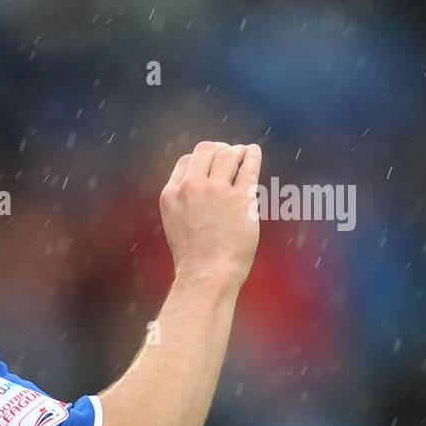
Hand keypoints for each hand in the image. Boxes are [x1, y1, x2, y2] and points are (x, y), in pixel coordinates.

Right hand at [159, 141, 262, 287]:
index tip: (211, 164)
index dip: (201, 160)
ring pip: (228, 154)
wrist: (206, 274)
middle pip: (205, 151)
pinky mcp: (240, 198)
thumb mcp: (175, 224)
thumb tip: (202, 186)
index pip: (186, 162)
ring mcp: (215, 191)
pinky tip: (254, 152)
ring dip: (237, 152)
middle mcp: (190, 188)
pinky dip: (252, 156)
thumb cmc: (194, 257)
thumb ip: (184, 202)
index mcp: (171, 195)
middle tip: (229, 155)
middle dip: (218, 150)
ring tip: (244, 155)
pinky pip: (248, 167)